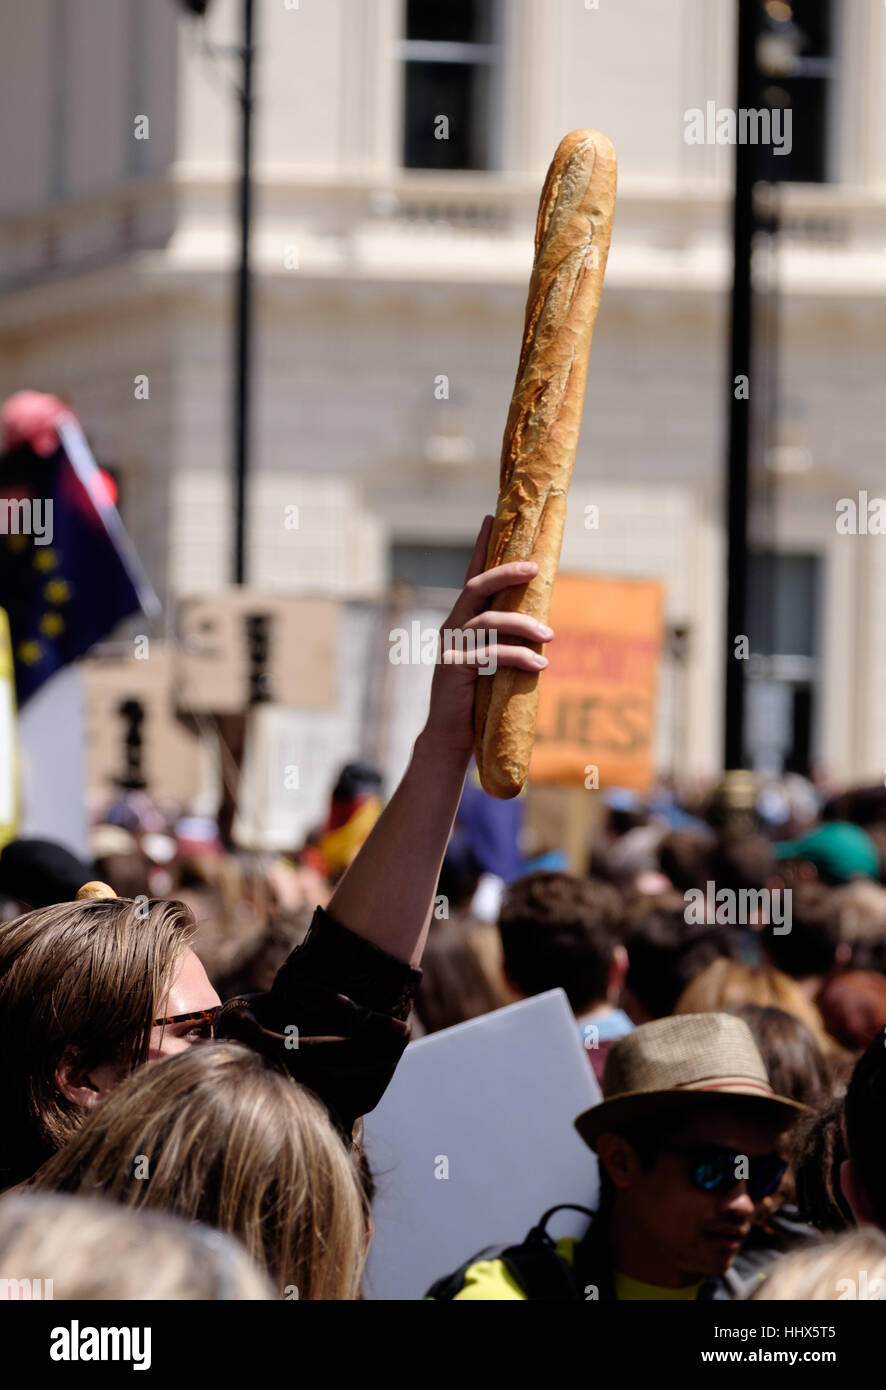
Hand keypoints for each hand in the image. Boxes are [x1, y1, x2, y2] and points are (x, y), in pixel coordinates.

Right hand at [418, 515, 554, 758]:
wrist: (451, 739)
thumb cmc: (477, 701)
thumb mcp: (494, 665)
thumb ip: (506, 642)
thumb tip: (544, 627)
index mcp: (461, 622)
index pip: (471, 577)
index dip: (479, 547)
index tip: (489, 516)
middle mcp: (451, 628)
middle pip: (475, 587)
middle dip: (505, 573)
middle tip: (534, 568)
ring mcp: (449, 648)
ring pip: (487, 620)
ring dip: (522, 625)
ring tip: (549, 637)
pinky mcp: (453, 669)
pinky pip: (490, 654)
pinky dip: (518, 656)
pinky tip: (539, 664)